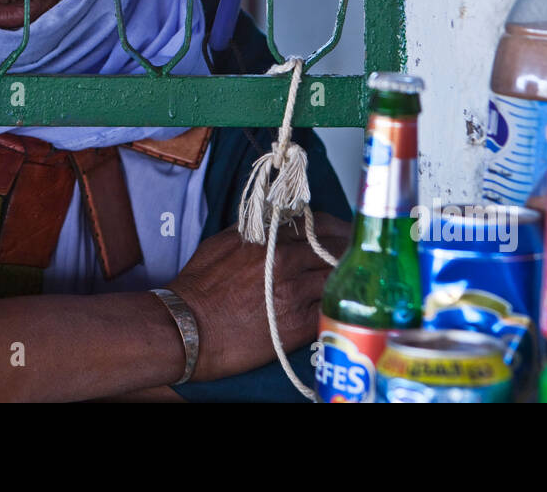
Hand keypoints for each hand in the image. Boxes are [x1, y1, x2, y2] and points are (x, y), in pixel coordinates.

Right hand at [166, 212, 349, 381]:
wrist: (189, 327)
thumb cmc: (201, 286)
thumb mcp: (224, 242)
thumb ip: (254, 229)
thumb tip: (273, 220)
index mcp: (272, 240)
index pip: (321, 225)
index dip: (337, 229)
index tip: (343, 233)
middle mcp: (288, 263)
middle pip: (338, 250)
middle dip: (349, 252)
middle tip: (357, 256)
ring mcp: (295, 294)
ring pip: (338, 279)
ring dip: (346, 279)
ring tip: (351, 282)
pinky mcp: (298, 324)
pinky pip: (330, 308)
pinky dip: (336, 304)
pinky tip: (339, 305)